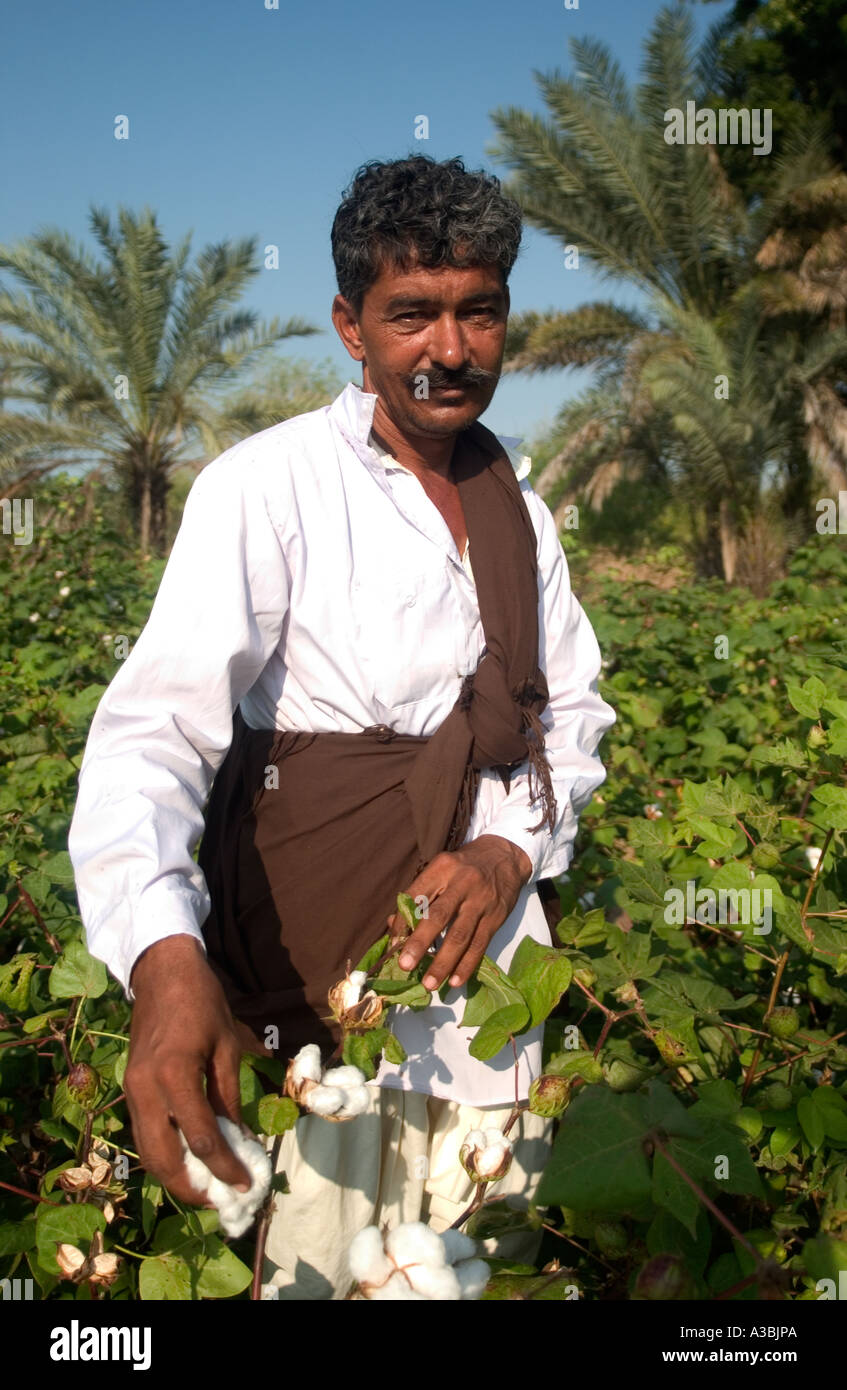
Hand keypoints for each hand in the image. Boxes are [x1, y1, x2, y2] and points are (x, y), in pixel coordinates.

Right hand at [124, 935, 267, 1204]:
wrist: (161, 972)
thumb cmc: (202, 1002)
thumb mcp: (227, 1046)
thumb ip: (229, 1097)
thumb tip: (239, 1141)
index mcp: (175, 1074)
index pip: (201, 1138)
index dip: (225, 1167)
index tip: (247, 1183)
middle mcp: (145, 1088)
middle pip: (163, 1158)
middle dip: (191, 1187)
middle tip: (221, 1199)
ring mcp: (132, 1089)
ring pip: (147, 1151)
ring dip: (173, 1176)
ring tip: (205, 1188)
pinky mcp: (129, 1087)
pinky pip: (144, 1133)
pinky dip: (163, 1154)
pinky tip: (187, 1160)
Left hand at [386, 835, 532, 991]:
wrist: (504, 857)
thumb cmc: (463, 867)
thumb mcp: (440, 870)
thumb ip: (419, 895)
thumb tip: (394, 926)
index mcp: (441, 868)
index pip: (416, 896)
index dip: (402, 921)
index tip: (392, 944)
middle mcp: (461, 883)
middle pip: (438, 916)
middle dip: (419, 943)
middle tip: (405, 966)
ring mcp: (480, 901)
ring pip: (460, 936)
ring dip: (443, 963)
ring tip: (429, 983)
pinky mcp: (496, 917)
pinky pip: (479, 945)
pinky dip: (467, 965)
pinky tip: (455, 981)